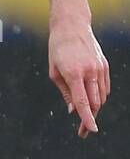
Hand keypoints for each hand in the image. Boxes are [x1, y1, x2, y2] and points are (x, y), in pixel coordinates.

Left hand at [48, 17, 109, 138]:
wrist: (72, 26)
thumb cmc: (57, 49)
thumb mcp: (54, 72)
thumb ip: (65, 92)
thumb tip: (72, 110)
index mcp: (74, 73)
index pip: (83, 101)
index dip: (87, 118)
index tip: (91, 130)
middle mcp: (90, 71)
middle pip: (95, 103)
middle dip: (90, 119)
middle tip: (83, 132)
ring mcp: (99, 68)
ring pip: (102, 97)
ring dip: (95, 109)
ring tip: (86, 117)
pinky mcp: (104, 66)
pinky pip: (105, 87)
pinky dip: (100, 97)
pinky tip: (92, 102)